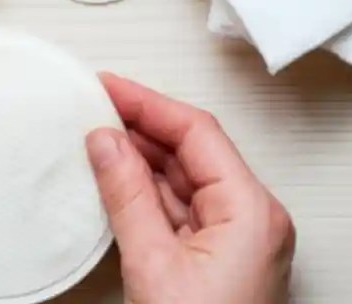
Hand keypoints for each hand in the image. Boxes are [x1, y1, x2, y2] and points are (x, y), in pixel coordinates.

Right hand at [87, 73, 294, 303]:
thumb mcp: (152, 264)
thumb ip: (127, 195)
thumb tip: (106, 142)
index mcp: (252, 212)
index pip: (198, 133)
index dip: (148, 103)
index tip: (108, 86)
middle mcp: (255, 220)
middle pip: (195, 152)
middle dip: (144, 127)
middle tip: (96, 106)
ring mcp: (240, 241)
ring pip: (187, 181)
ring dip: (144, 159)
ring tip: (99, 138)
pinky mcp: (222, 261)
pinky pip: (184, 211)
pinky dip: (149, 193)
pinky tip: (118, 181)